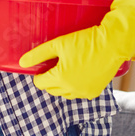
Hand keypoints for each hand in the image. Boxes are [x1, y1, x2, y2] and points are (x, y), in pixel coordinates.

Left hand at [18, 0, 134, 99]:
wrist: (112, 44)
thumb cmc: (85, 41)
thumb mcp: (57, 44)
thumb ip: (38, 55)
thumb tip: (22, 63)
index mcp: (60, 79)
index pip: (40, 83)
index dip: (39, 73)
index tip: (43, 64)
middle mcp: (71, 90)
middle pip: (51, 89)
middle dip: (50, 78)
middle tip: (55, 64)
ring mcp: (84, 93)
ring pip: (65, 93)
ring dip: (62, 83)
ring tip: (67, 67)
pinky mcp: (94, 92)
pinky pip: (78, 93)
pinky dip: (75, 85)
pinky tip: (79, 72)